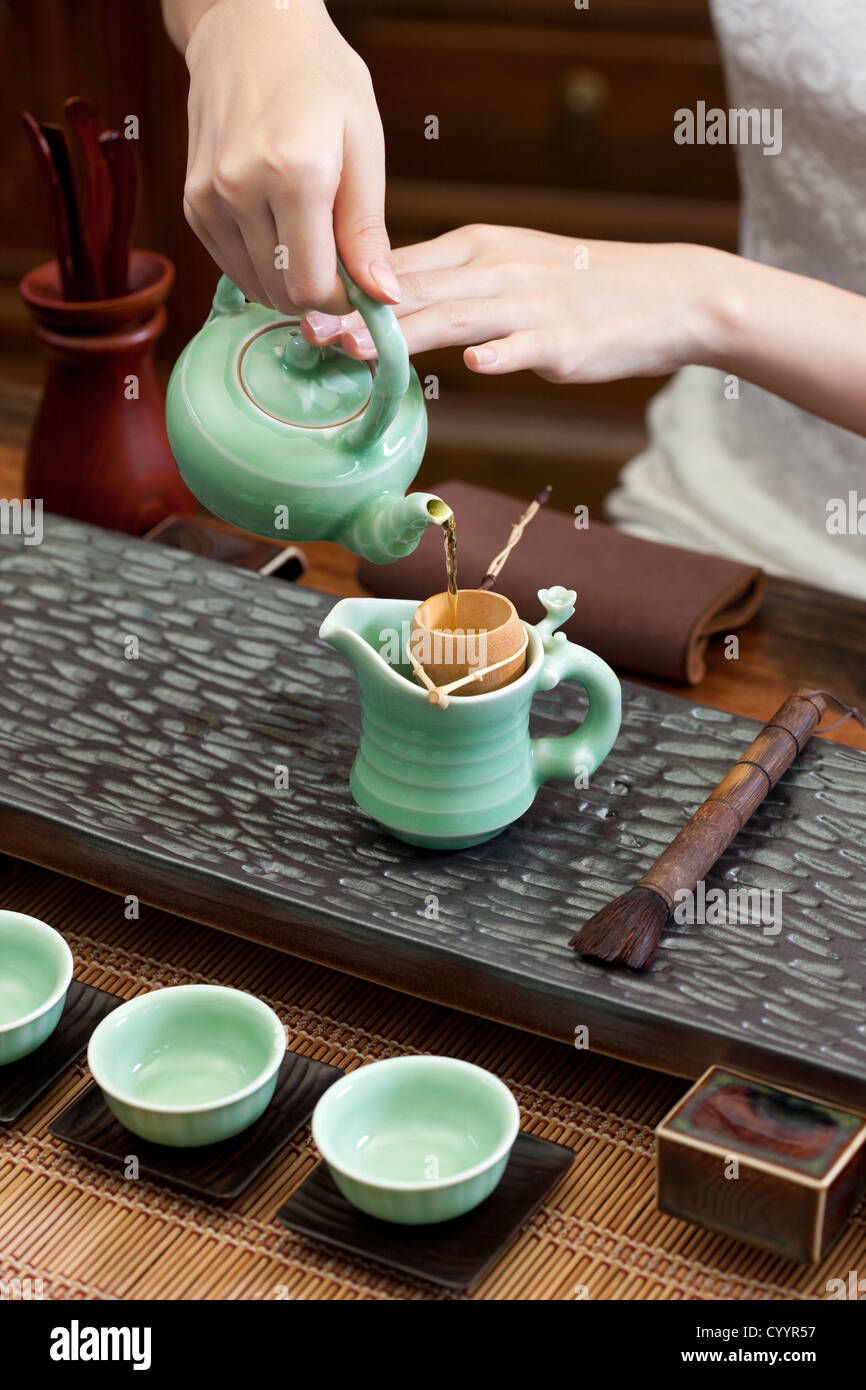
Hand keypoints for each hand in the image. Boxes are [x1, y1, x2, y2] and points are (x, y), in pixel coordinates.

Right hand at [179, 0, 398, 312]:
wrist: (251, 30)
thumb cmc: (319, 78)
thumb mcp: (363, 144)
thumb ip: (367, 229)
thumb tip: (383, 296)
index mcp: (294, 173)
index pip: (311, 286)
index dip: (341, 300)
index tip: (359, 284)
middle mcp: (241, 188)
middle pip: (282, 292)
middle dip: (317, 291)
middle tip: (339, 260)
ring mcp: (208, 197)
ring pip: (255, 285)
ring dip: (287, 280)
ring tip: (311, 237)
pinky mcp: (193, 203)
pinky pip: (232, 265)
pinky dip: (261, 264)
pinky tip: (280, 228)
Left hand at [302, 224, 727, 380]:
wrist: (665, 293)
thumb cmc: (580, 287)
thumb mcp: (507, 270)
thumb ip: (449, 286)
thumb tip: (386, 303)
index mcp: (477, 248)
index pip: (400, 266)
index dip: (348, 289)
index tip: (297, 310)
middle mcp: (496, 268)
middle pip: (415, 291)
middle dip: (356, 312)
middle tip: (305, 332)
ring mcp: (530, 303)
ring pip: (456, 316)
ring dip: (404, 334)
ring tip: (357, 349)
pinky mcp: (564, 338)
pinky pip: (527, 345)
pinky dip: (501, 352)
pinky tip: (475, 364)